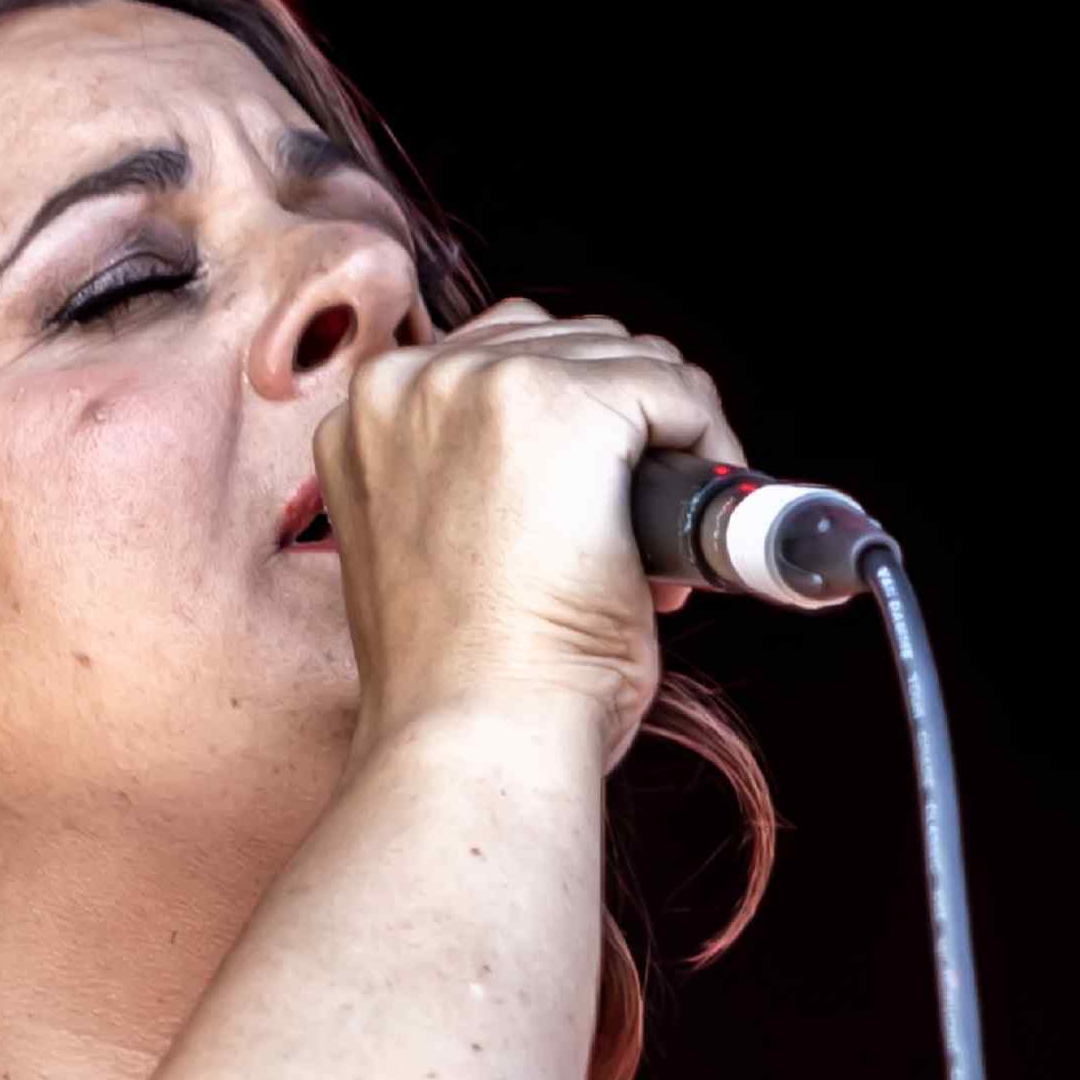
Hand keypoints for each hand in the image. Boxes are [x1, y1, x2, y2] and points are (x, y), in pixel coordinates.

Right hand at [316, 300, 736, 768]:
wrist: (473, 735)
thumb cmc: (461, 685)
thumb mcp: (439, 557)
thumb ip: (471, 491)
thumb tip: (577, 475)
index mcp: (370, 418)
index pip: (499, 359)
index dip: (574, 430)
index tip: (598, 507)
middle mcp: (410, 381)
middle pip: (569, 344)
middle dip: (625, 433)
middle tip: (645, 541)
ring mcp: (482, 382)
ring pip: (628, 359)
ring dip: (667, 439)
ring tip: (665, 546)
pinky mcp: (561, 404)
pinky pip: (673, 388)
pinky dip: (709, 447)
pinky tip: (697, 528)